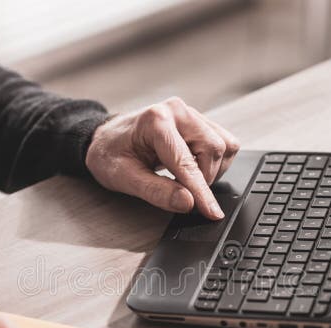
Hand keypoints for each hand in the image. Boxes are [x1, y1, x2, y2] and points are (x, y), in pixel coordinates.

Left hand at [86, 97, 239, 219]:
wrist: (105, 139)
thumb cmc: (110, 155)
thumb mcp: (124, 178)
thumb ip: (156, 191)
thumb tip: (187, 202)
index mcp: (156, 121)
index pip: (186, 162)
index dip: (201, 191)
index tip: (211, 212)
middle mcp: (178, 111)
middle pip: (214, 149)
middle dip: (204, 179)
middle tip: (182, 192)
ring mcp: (190, 114)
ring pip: (224, 145)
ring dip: (212, 170)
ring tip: (185, 179)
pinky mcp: (199, 122)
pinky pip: (224, 143)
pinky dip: (216, 162)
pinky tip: (194, 168)